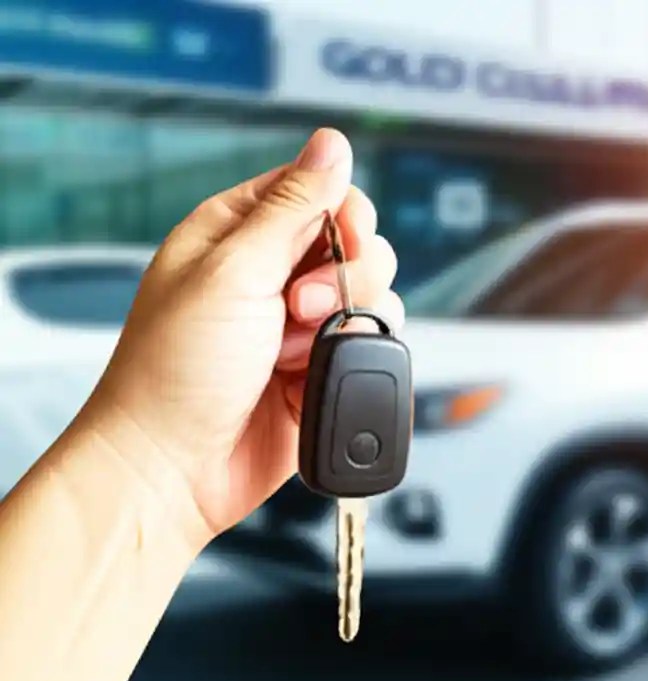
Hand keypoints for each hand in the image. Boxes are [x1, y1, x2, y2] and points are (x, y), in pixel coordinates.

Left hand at [82, 128, 401, 548]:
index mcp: (237, 231)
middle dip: (346, 276)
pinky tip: (311, 373)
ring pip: (372, 294)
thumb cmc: (175, 373)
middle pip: (359, 241)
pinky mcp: (319, 366)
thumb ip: (294, 206)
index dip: (343, 213)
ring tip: (294, 350)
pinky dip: (355, 355)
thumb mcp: (233, 271)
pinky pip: (371, 342)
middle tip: (297, 306)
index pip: (320, 190)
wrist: (174, 468)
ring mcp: (298, 322)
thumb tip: (331, 143)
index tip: (337, 243)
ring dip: (346, 320)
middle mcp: (270, 272)